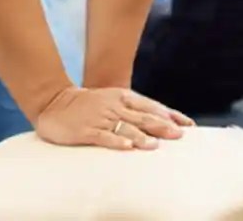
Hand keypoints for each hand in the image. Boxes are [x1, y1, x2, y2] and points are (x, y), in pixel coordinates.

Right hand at [34, 87, 193, 150]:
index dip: (170, 116)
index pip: (152, 106)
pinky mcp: (86, 130)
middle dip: (162, 126)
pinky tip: (127, 147)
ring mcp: (100, 118)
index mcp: (123, 97)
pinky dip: (116, 141)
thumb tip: (160, 120)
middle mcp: (115, 106)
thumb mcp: (113, 100)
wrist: (54, 102)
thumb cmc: (88, 104)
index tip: (188, 125)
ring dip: (141, 136)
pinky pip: (103, 136)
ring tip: (154, 145)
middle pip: (143, 116)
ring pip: (125, 127)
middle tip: (179, 135)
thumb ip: (134, 109)